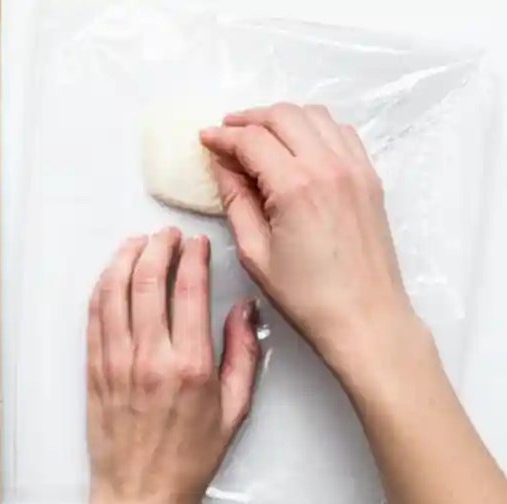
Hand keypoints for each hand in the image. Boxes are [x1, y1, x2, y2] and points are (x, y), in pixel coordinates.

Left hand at [86, 227, 259, 503]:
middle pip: (147, 280)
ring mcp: (116, 363)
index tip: (196, 242)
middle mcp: (150, 358)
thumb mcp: (235, 411)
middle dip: (157, 247)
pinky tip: (111, 275)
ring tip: (137, 244)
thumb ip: (243, 355)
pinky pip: (93, 318)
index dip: (192, 256)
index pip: (188, 290)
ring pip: (113, 292)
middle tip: (167, 235)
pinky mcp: (94, 371)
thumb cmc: (189, 459)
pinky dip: (101, 288)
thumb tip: (243, 309)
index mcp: (191, 365)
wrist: (140, 493)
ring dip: (124, 259)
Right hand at [199, 103, 422, 374]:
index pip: (252, 140)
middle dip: (249, 119)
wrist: (365, 317)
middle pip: (283, 116)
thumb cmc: (306, 295)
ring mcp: (355, 168)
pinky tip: (296, 146)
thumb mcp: (255, 252)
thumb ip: (236, 201)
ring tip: (259, 135)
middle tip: (226, 132)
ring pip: (314, 116)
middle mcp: (328, 166)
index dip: (222, 136)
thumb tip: (223, 166)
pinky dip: (313, 128)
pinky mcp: (369, 177)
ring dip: (282, 118)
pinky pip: (340, 132)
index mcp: (295, 187)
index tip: (204, 139)